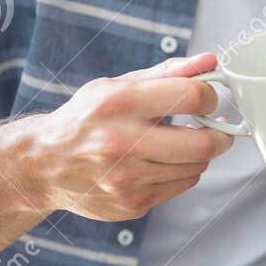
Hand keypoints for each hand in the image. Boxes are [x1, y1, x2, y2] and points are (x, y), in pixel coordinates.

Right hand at [28, 52, 232, 221]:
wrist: (44, 164)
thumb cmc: (85, 120)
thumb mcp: (117, 86)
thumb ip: (167, 73)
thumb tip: (210, 62)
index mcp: (118, 104)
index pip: (191, 97)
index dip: (209, 96)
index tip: (207, 98)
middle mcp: (122, 143)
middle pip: (204, 143)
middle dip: (221, 133)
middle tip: (217, 126)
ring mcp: (128, 178)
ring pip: (197, 166)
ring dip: (199, 152)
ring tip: (182, 142)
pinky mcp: (133, 203)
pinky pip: (182, 185)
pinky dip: (182, 171)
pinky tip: (164, 161)